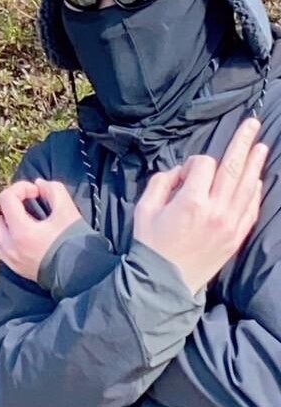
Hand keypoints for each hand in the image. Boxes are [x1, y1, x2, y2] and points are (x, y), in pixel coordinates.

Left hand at [0, 175, 87, 283]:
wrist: (82, 277)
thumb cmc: (75, 245)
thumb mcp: (68, 212)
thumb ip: (53, 191)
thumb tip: (38, 185)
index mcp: (22, 232)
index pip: (9, 199)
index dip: (20, 188)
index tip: (37, 191)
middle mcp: (10, 245)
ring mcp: (9, 257)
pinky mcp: (13, 264)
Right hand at [133, 117, 268, 295]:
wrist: (165, 282)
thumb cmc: (151, 243)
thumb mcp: (144, 208)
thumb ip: (162, 182)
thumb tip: (182, 172)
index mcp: (191, 201)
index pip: (204, 165)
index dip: (195, 162)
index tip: (185, 173)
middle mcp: (215, 210)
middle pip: (233, 168)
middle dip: (243, 142)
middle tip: (253, 123)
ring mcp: (229, 225)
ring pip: (247, 187)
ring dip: (255, 164)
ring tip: (261, 146)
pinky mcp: (235, 238)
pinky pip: (250, 210)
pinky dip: (255, 193)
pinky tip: (257, 179)